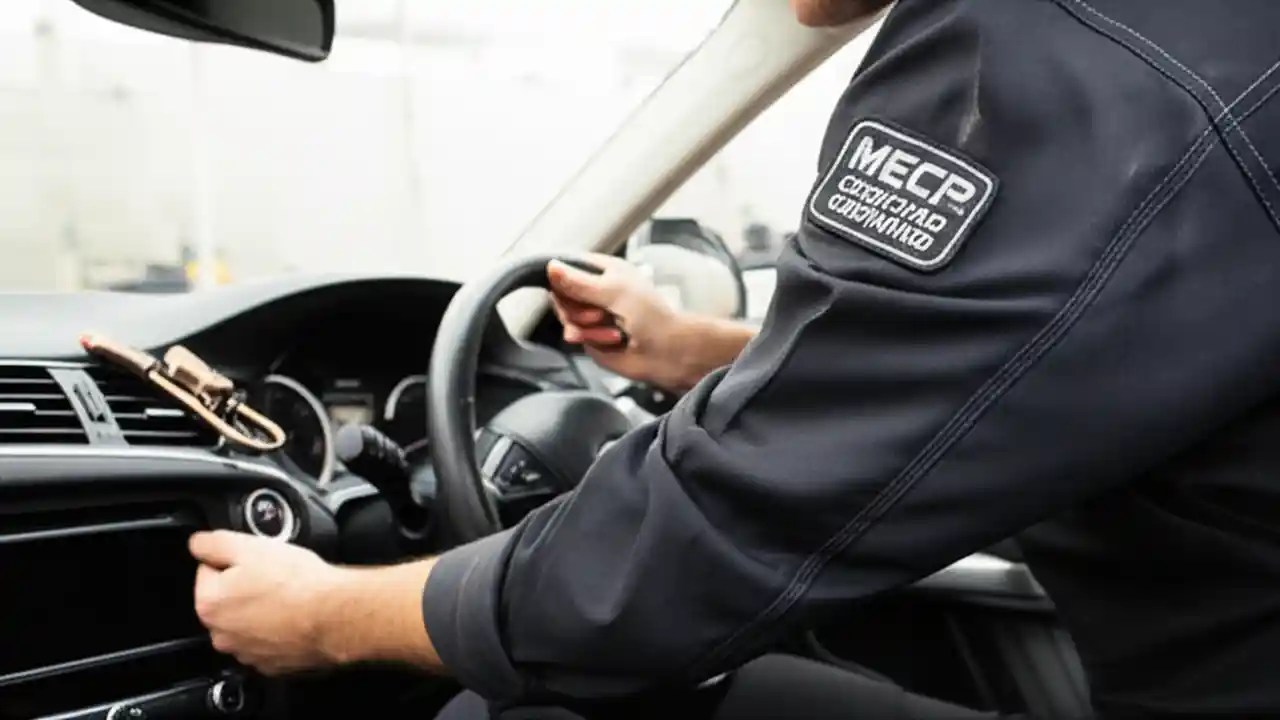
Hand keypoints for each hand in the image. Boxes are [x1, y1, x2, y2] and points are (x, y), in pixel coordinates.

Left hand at [190, 530, 342, 675]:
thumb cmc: (298, 583)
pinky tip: (295, 617)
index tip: (257, 560)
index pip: (208, 571)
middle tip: (275, 576)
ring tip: (288, 597)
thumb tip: (197, 544)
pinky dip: (277, 631)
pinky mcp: (272, 664)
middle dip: (245, 587)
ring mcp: (247, 653)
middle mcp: (222, 634)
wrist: (335, 616)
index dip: (234, 560)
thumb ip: (212, 543)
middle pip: (227, 600)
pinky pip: (268, 642)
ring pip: (247, 622)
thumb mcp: (250, 546)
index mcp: (210, 603)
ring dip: (261, 610)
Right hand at [547, 254, 693, 390]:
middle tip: (599, 313)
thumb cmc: (651, 316)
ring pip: (566, 316)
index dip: (562, 279)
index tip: (566, 289)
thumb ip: (579, 282)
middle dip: (578, 308)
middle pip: (561, 294)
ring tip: (612, 330)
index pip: (567, 266)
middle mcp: (595, 290)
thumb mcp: (614, 292)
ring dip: (589, 327)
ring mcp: (592, 314)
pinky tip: (609, 340)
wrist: (666, 352)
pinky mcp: (591, 336)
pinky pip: (575, 335)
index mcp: (604, 270)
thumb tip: (550, 266)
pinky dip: (591, 339)